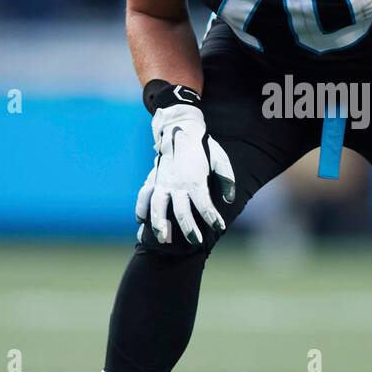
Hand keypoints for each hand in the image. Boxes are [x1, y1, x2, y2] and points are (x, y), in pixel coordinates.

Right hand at [136, 104, 234, 244]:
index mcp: (195, 180)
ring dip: (159, 224)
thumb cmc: (203, 148)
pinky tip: (141, 223)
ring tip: (162, 240)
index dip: (212, 218)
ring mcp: (162, 182)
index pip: (205, 205)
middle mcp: (177, 184)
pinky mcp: (153, 179)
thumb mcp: (220, 159)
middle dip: (188, 229)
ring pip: (158, 207)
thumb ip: (227, 179)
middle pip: (181, 212)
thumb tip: (230, 199)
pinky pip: (143, 196)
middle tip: (195, 242)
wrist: (180, 129)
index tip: (219, 227)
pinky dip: (141, 209)